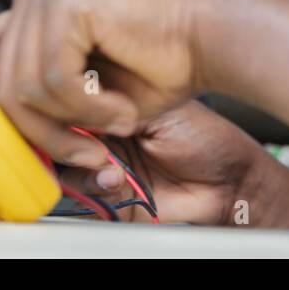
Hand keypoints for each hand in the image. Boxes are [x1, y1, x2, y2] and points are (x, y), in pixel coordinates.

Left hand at [0, 0, 211, 168]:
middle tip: (89, 150)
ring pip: (23, 90)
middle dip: (44, 134)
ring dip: (75, 123)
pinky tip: (122, 105)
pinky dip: (91, 108)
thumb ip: (39, 107)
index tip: (20, 144)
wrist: (212, 41)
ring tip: (116, 119)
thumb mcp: (83, 95)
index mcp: (33, 10)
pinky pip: (54, 80)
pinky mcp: (67, 0)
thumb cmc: (162, 66)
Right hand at [57, 101, 288, 227]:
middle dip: (66, 134)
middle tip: (87, 136)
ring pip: (63, 162)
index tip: (71, 102)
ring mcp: (102, 163)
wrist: (228, 183)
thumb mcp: (160, 112)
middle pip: (61, 131)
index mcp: (115, 103)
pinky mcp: (107, 195)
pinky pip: (80, 192)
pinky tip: (115, 179)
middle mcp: (104, 132)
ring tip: (108, 162)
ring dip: (79, 162)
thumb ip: (113, 106)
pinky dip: (93, 185)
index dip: (66, 100)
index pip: (73, 98)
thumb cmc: (206, 139)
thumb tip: (74, 93)